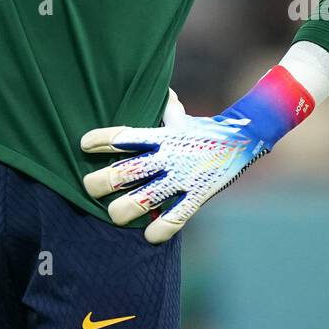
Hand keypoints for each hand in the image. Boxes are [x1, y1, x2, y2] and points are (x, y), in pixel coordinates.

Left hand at [81, 101, 270, 244]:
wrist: (246, 137)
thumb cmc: (206, 128)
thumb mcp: (181, 116)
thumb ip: (163, 108)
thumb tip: (155, 91)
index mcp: (162, 135)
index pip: (125, 135)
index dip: (102, 140)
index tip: (83, 144)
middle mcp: (169, 156)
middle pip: (128, 170)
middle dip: (103, 181)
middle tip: (88, 187)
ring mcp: (183, 177)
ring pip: (147, 197)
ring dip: (126, 209)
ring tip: (112, 215)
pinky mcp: (199, 195)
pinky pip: (177, 217)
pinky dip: (162, 229)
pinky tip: (148, 236)